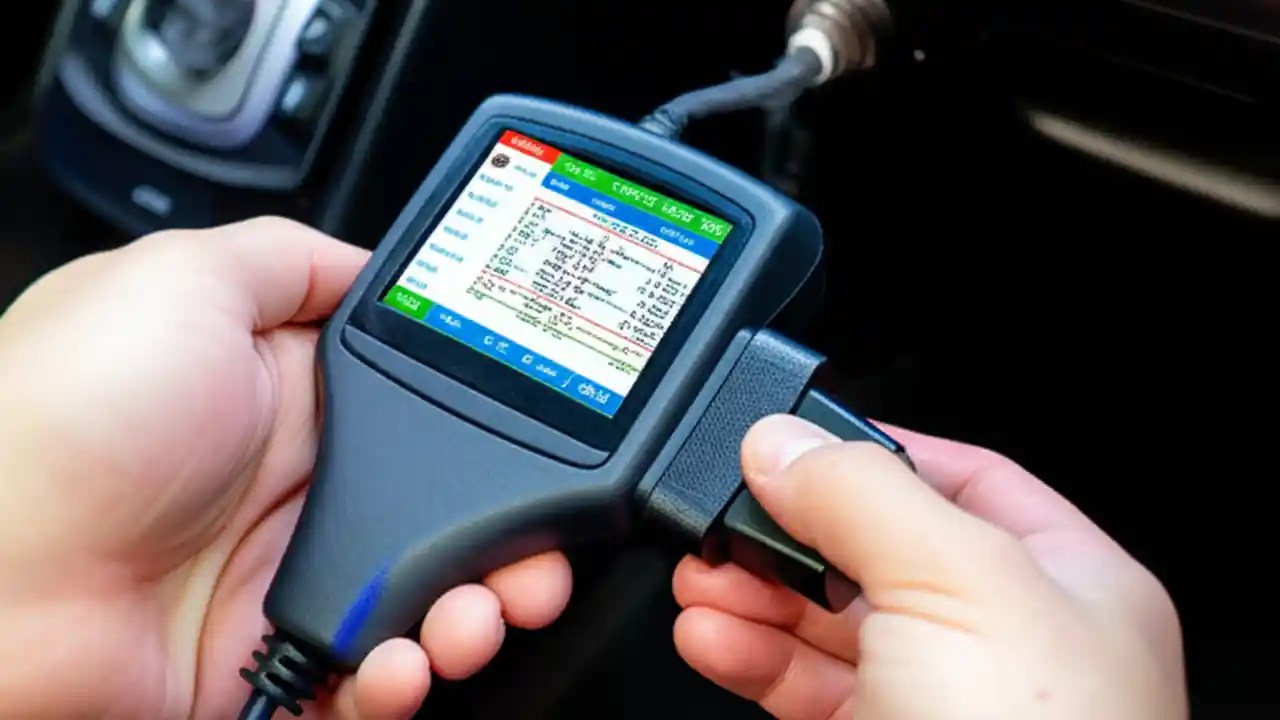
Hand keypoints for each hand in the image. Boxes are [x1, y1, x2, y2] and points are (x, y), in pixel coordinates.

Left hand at [0, 218, 571, 719]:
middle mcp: (290, 493)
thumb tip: (370, 262)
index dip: (489, 431)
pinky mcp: (265, 672)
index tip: (542, 444)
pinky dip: (404, 684)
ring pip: (421, 607)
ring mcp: (279, 586)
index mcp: (285, 401)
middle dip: (505, 539)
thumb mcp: (181, 283)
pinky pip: (365, 687)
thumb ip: (287, 262)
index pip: (424, 414)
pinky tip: (404, 663)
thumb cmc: (62, 420)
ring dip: (472, 616)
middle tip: (537, 559)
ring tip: (479, 617)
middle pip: (440, 517)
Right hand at [673, 416, 1185, 718]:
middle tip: (722, 519)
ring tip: (700, 579)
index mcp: (1066, 582)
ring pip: (829, 624)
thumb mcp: (957, 586)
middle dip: (790, 532)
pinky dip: (749, 658)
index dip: (871, 454)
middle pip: (878, 551)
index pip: (960, 479)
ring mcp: (940, 708)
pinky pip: (803, 689)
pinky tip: (711, 638)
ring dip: (754, 595)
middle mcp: (1006, 645)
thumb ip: (863, 495)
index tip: (789, 445)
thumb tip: (782, 443)